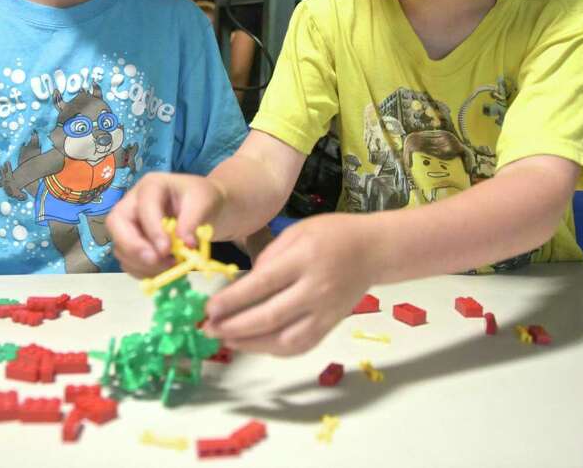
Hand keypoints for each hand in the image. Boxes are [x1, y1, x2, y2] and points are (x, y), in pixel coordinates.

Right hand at [108, 172, 227, 278]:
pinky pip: (128, 262)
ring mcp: (129, 225)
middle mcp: (133, 203)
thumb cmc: (202, 199)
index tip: (166, 250)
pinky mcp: (132, 244)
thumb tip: (184, 243)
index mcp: (151, 186)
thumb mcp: (204, 201)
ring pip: (120, 246)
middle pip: (115, 223)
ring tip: (170, 266)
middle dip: (133, 246)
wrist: (203, 209)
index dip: (152, 229)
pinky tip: (163, 272)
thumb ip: (193, 220)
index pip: (143, 206)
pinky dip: (143, 272)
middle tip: (155, 261)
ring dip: (142, 263)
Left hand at [203, 213, 375, 355]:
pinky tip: (253, 344)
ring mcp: (324, 312)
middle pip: (270, 317)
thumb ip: (268, 258)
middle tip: (208, 329)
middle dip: (234, 327)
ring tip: (225, 340)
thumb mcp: (296, 232)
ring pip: (284, 339)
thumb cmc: (331, 235)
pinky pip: (299, 346)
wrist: (373, 251)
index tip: (209, 308)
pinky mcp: (330, 326)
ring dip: (250, 344)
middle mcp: (315, 290)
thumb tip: (242, 286)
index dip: (232, 300)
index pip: (262, 285)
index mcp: (304, 260)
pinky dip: (273, 349)